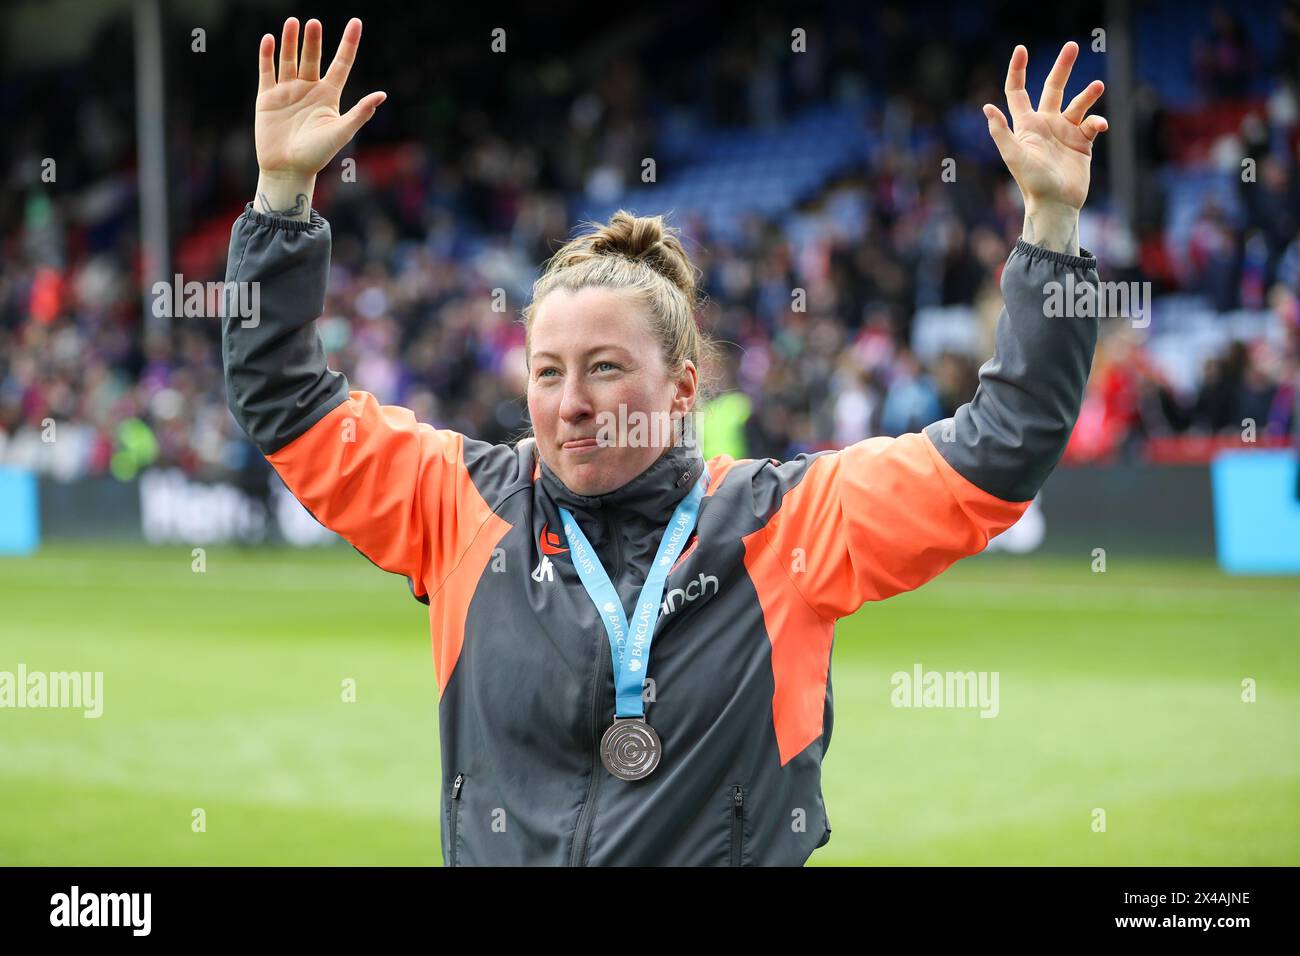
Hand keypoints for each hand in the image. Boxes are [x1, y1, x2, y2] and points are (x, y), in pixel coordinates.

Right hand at [254, 17, 384, 178]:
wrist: (287, 169)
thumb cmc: (317, 155)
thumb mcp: (341, 132)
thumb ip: (360, 113)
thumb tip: (382, 95)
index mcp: (329, 96)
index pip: (341, 63)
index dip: (348, 43)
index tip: (356, 22)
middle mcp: (309, 89)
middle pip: (313, 58)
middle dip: (313, 40)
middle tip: (313, 23)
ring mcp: (287, 91)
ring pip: (289, 59)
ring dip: (290, 42)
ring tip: (293, 23)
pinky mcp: (267, 97)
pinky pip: (267, 71)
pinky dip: (268, 55)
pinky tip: (271, 39)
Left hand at [983, 42, 1106, 215]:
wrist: (1055, 205)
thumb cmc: (1032, 183)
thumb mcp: (1014, 157)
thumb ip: (1001, 133)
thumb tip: (986, 107)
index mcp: (1026, 125)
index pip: (1018, 92)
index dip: (1017, 70)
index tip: (1021, 49)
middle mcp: (1046, 124)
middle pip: (1054, 88)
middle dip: (1063, 67)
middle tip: (1072, 46)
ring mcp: (1065, 132)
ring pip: (1078, 104)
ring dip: (1088, 94)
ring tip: (1097, 86)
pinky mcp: (1083, 143)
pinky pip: (1092, 124)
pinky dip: (1098, 121)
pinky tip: (1100, 126)